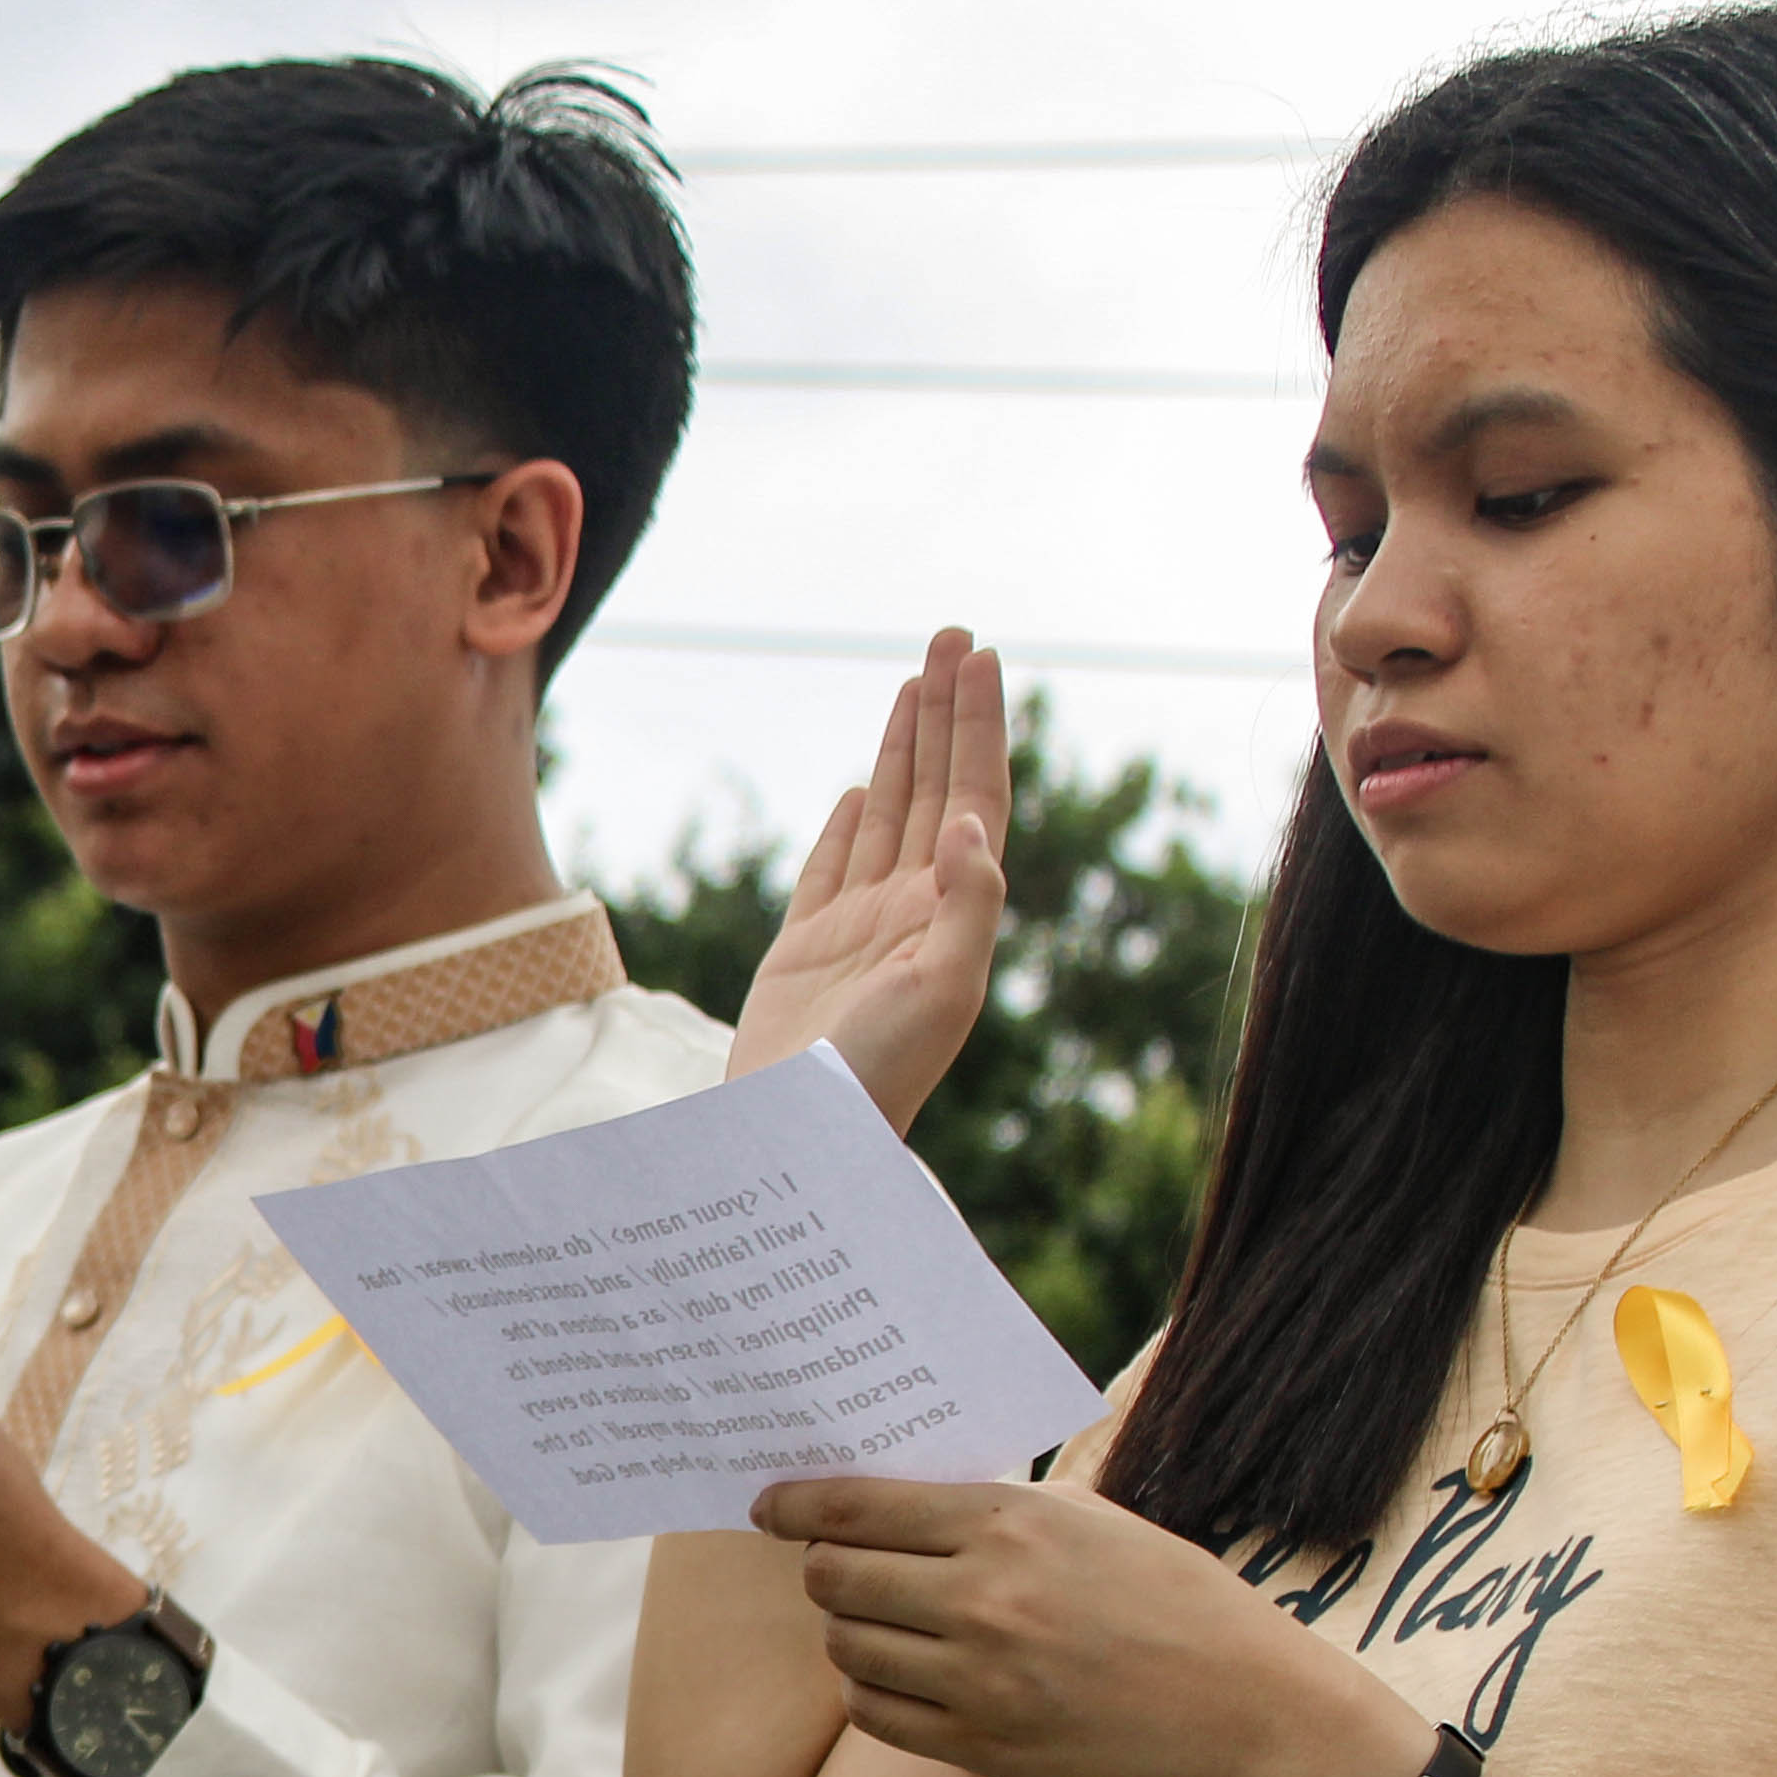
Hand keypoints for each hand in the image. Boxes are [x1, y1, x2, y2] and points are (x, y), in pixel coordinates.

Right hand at [731, 630, 1009, 1128]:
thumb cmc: (876, 1077)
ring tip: (914, 684)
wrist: (797, 1141)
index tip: (978, 657)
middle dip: (944, 712)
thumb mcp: (941, 989)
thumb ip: (967, 902)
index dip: (979, 726)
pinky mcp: (806, 953)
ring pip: (889, 816)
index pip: (975, 797)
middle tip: (949, 635)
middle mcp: (913, 913)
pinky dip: (849, 822)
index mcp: (952, 915)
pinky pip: (832, 868)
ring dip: (905, 748)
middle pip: (938, 790)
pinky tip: (863, 789)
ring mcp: (859, 931)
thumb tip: (970, 822)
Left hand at [755, 1471, 1428, 1776]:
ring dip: (849, 1631)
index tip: (769, 1507)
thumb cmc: (1172, 1600)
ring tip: (883, 1623)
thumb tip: (890, 1507)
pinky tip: (902, 1675)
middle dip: (824, 1568)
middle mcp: (983, 1599)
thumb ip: (991, 1512)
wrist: (1244, 1709)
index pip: (858, 1507)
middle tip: (838, 1567)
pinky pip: (876, 1712)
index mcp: (1010, 1525)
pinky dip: (871, 1689)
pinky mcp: (981, 1745)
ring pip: (846, 1647)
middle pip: (835, 1578)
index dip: (796, 1505)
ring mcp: (978, 1678)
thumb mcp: (1091, 1522)